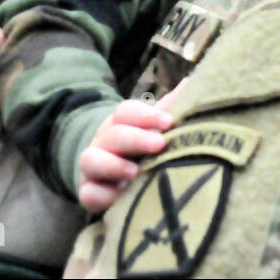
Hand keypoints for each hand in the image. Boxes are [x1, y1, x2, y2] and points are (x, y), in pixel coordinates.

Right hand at [77, 80, 187, 212]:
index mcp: (120, 125)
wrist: (111, 179)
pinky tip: (118, 197)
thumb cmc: (141, 151)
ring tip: (134, 172)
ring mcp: (92, 169)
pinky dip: (100, 195)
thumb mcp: (154, 130)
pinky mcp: (89, 194)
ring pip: (90, 160)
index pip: (126, 112)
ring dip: (112, 164)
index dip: (145, 115)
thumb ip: (170, 109)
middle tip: (159, 144)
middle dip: (135, 138)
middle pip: (113, 134)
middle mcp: (103, 143)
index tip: (168, 121)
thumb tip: (192, 82)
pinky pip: (87, 194)